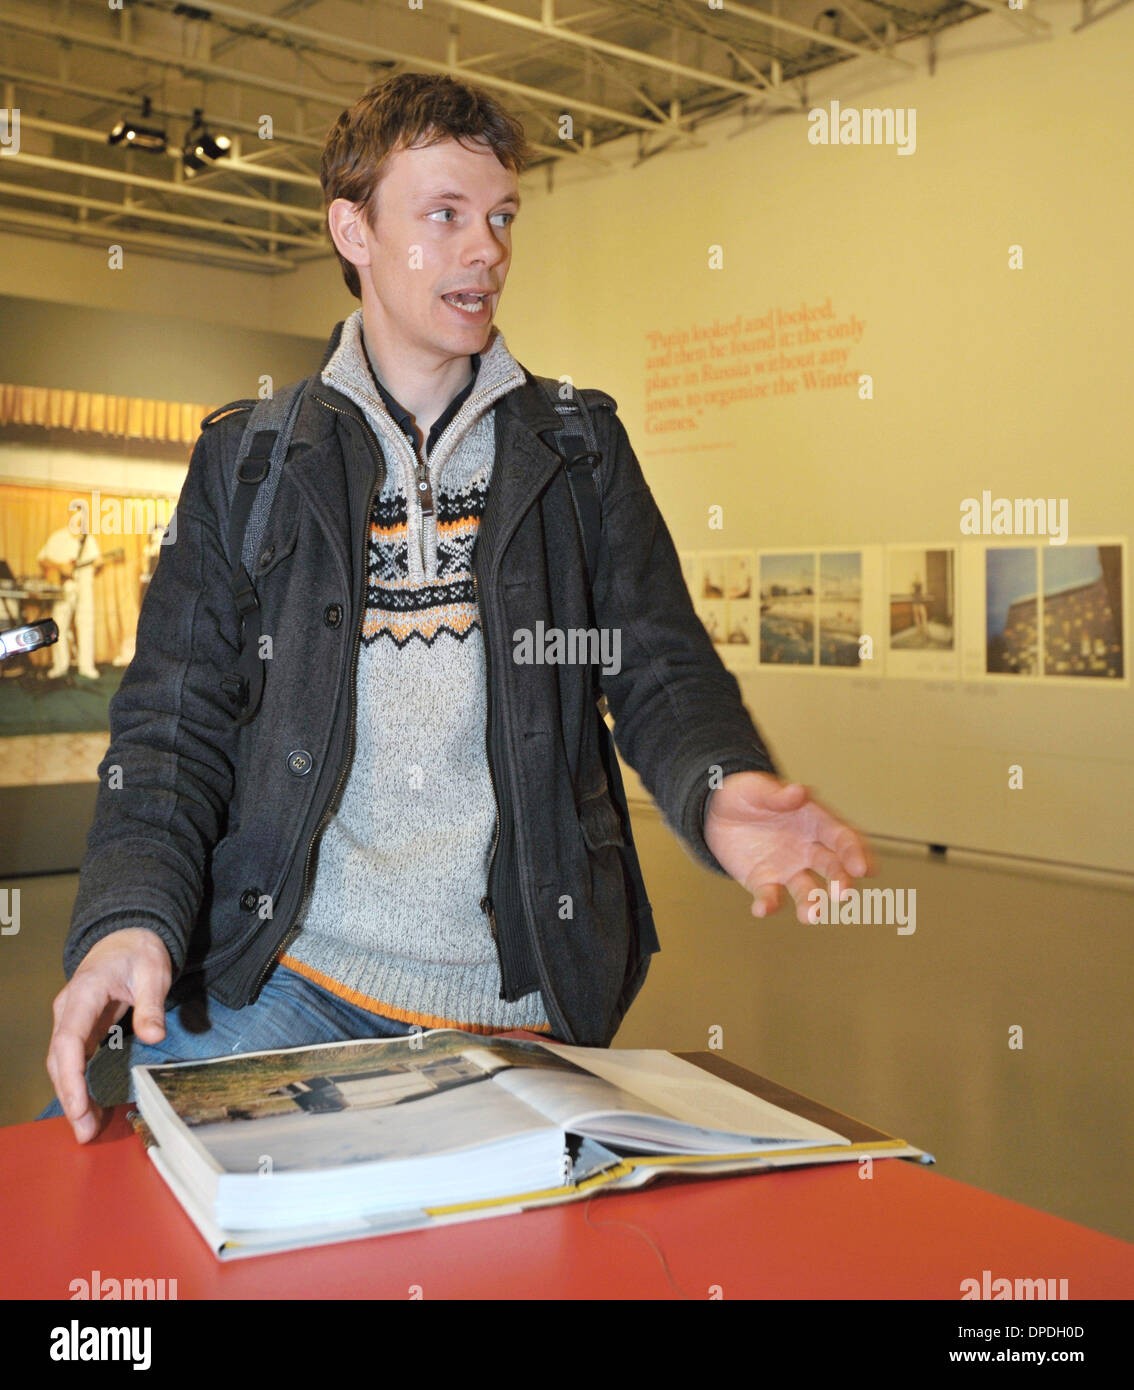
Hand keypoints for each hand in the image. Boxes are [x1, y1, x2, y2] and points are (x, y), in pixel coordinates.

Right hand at [46, 929, 171, 1143]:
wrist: (128, 937)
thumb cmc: (139, 953)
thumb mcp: (154, 972)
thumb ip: (151, 1004)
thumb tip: (153, 1036)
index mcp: (83, 993)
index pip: (68, 1041)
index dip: (70, 1077)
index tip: (79, 1106)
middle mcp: (68, 1010)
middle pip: (59, 1060)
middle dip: (69, 1097)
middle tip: (86, 1131)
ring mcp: (70, 1020)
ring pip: (62, 1064)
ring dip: (72, 1097)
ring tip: (88, 1129)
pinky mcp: (79, 1029)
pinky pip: (73, 1062)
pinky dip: (78, 1086)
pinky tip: (89, 1108)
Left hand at [704, 771, 874, 922]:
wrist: (716, 812)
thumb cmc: (746, 794)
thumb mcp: (757, 788)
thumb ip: (777, 794)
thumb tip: (799, 792)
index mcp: (814, 821)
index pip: (842, 837)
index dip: (854, 852)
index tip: (862, 868)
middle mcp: (808, 849)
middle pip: (833, 867)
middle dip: (841, 881)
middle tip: (843, 894)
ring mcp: (788, 868)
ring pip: (807, 890)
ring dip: (811, 903)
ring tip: (810, 916)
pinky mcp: (765, 882)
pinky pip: (770, 897)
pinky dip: (768, 904)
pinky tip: (761, 909)